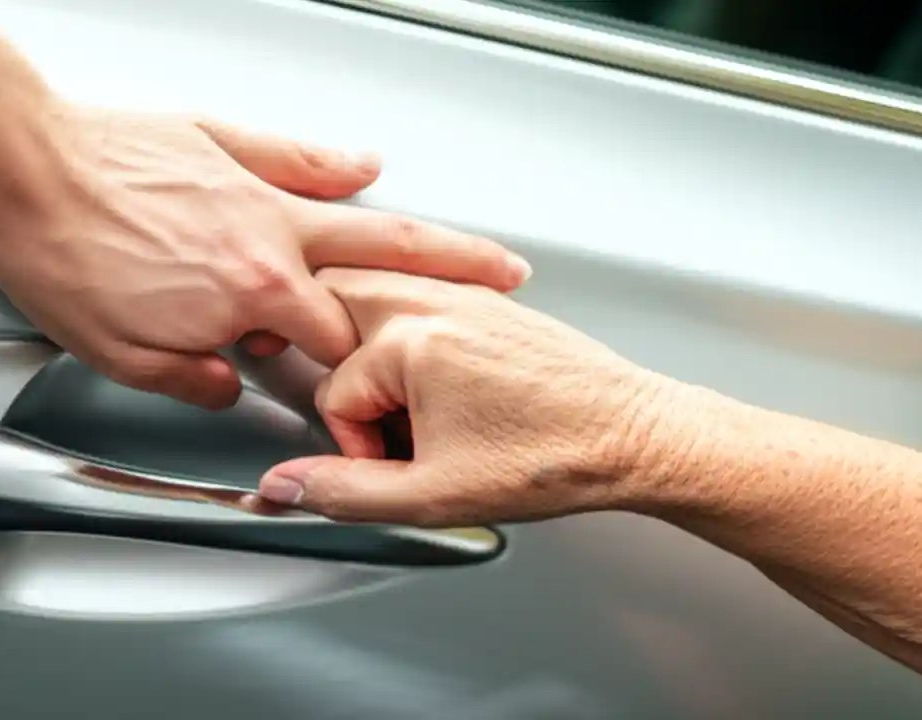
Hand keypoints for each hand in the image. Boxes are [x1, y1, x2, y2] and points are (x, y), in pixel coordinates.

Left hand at [0, 103, 530, 407]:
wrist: (18, 167)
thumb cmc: (59, 257)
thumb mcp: (122, 357)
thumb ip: (194, 379)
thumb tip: (227, 380)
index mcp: (254, 294)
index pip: (335, 346)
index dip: (352, 379)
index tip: (360, 390)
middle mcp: (269, 235)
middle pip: (387, 265)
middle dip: (457, 280)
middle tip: (505, 282)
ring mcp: (254, 185)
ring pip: (358, 211)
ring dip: (422, 231)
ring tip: (469, 242)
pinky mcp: (227, 145)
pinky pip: (297, 154)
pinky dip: (333, 162)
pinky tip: (363, 166)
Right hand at [253, 269, 670, 525]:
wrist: (634, 436)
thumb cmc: (555, 458)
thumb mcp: (435, 495)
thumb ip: (346, 492)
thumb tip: (287, 486)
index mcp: (414, 341)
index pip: (333, 392)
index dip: (352, 444)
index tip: (393, 464)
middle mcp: (435, 301)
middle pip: (330, 302)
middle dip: (334, 365)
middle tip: (369, 417)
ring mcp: (462, 292)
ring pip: (369, 284)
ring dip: (360, 337)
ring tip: (394, 396)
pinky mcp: (485, 296)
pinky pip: (415, 287)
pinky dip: (400, 324)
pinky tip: (429, 376)